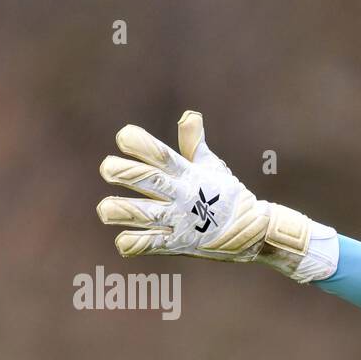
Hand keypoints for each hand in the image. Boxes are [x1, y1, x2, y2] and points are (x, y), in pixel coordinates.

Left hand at [97, 110, 335, 281]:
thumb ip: (194, 142)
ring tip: (106, 210)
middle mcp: (181, 195)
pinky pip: (147, 245)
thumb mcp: (213, 167)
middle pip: (146, 178)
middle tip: (108, 170)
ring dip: (118, 210)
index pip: (161, 153)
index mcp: (187, 173)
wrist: (254, 234)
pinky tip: (124, 239)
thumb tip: (190, 114)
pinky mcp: (177, 244)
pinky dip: (130, 243)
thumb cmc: (229, 197)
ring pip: (141, 213)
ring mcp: (178, 220)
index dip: (139, 143)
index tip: (124, 138)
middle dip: (122, 172)